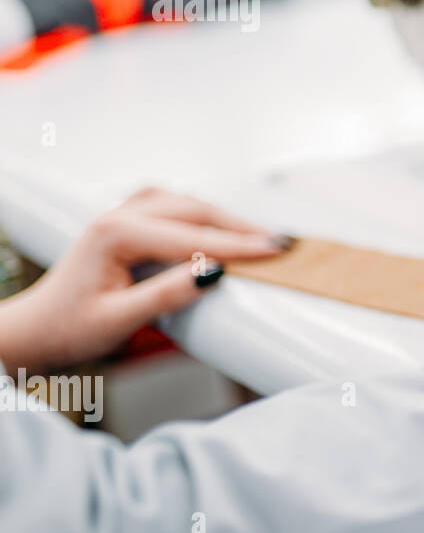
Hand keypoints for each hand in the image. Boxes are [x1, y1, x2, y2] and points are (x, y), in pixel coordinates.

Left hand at [0, 188, 287, 371]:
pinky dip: (199, 211)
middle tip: (279, 241)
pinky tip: (215, 221)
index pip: (193, 237)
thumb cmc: (71, 329)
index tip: (277, 250)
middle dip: (240, 225)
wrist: (36, 330)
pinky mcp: (123, 221)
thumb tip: (213, 273)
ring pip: (185, 202)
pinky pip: (170, 204)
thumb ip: (165, 296)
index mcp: (116, 234)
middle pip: (194, 210)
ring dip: (222, 216)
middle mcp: (119, 215)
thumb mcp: (118, 321)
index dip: (239, 245)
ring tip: (257, 233)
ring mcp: (120, 213)